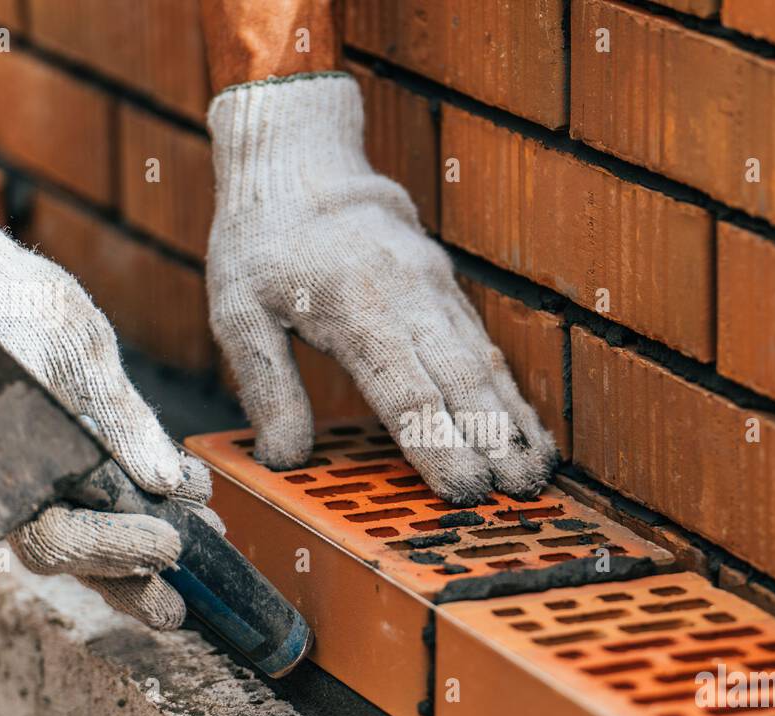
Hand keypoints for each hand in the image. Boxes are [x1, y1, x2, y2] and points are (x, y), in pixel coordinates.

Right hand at [0, 171, 220, 628]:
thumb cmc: (13, 301)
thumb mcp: (78, 351)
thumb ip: (121, 421)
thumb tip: (166, 483)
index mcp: (0, 463)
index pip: (59, 538)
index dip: (122, 548)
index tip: (175, 538)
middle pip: (68, 558)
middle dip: (132, 576)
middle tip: (185, 601)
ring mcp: (15, 479)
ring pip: (74, 541)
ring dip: (134, 556)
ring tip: (195, 553)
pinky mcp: (36, 466)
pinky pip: (75, 508)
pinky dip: (123, 514)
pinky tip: (177, 503)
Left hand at [205, 73, 556, 504]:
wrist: (302, 160)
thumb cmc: (263, 241)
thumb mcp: (237, 309)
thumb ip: (266, 385)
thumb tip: (285, 458)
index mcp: (354, 310)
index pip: (407, 392)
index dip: (438, 446)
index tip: (463, 490)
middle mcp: (407, 299)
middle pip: (460, 382)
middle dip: (493, 444)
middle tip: (519, 496)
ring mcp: (435, 291)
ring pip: (483, 364)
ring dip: (513, 423)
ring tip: (537, 474)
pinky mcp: (446, 289)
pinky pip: (484, 347)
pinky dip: (509, 392)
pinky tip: (527, 430)